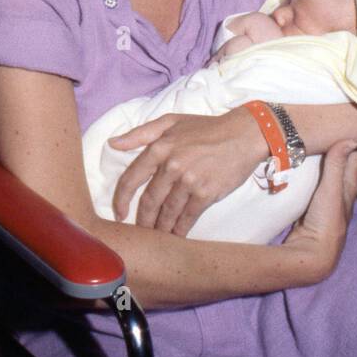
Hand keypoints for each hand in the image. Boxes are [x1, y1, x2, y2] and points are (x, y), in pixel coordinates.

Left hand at [107, 107, 270, 235]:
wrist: (243, 135)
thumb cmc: (206, 127)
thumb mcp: (171, 121)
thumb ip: (140, 133)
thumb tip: (113, 143)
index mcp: (159, 147)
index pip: (131, 179)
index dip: (121, 199)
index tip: (119, 213)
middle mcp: (172, 165)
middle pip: (149, 201)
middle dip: (142, 220)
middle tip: (139, 231)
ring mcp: (189, 181)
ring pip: (167, 212)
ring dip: (160, 228)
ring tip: (157, 235)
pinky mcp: (206, 193)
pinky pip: (187, 218)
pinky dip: (180, 229)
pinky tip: (176, 235)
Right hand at [282, 140, 356, 282]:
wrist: (313, 255)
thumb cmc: (326, 220)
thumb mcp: (331, 190)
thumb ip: (337, 165)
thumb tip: (350, 137)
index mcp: (347, 189)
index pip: (353, 160)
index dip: (352, 143)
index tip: (346, 125)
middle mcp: (340, 196)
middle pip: (342, 169)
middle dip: (338, 151)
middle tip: (328, 130)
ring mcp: (326, 205)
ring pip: (329, 179)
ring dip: (325, 165)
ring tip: (315, 146)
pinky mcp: (313, 211)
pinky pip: (315, 188)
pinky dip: (313, 177)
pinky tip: (304, 172)